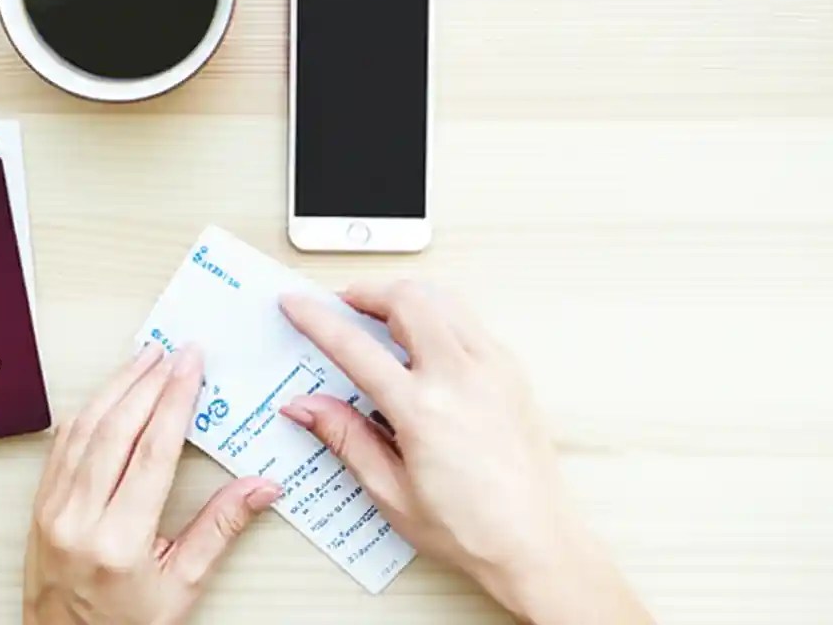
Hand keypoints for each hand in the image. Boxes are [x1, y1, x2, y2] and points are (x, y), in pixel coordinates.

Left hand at [24, 345, 280, 624]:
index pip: (153, 451)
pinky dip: (87, 413)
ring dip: (116, 388)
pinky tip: (107, 395)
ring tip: (144, 360)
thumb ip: (221, 529)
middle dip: (148, 382)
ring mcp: (52, 512)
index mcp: (120, 540)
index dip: (174, 400)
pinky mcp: (38, 509)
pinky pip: (61, 447)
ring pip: (83, 431)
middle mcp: (79, 520)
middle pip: (116, 430)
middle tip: (174, 352)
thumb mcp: (184, 586)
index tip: (191, 365)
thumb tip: (263, 487)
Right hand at [279, 282, 651, 624]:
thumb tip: (305, 407)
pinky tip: (424, 341)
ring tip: (380, 317)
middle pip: (406, 298)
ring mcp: (493, 367)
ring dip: (405, 296)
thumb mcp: (391, 492)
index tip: (296, 305)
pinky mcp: (512, 371)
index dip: (317, 320)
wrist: (536, 541)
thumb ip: (345, 438)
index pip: (355, 346)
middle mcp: (461, 377)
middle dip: (366, 292)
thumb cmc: (471, 529)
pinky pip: (468, 320)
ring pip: (443, 298)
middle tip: (343, 306)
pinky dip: (438, 314)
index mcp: (423, 410)